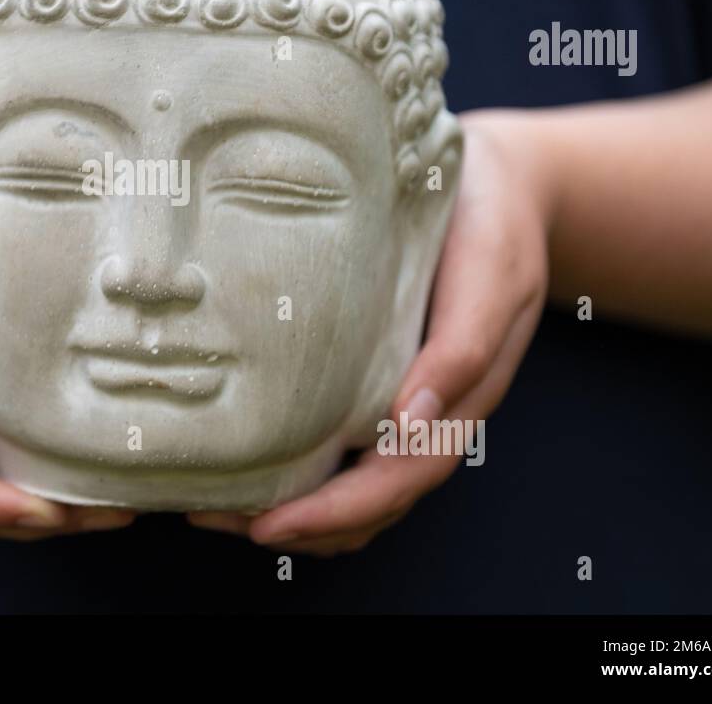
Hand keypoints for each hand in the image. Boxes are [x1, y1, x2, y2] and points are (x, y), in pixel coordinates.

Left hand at [187, 110, 552, 554]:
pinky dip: (301, 470)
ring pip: (353, 485)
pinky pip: (343, 443)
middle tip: (209, 520)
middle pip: (368, 502)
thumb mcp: (492, 276)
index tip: (265, 528)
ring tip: (212, 507)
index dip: (334, 513)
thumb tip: (408, 426)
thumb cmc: (493, 225)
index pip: (397, 481)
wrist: (502, 182)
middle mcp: (430, 413)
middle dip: (296, 525)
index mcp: (460, 399)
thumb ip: (463, 350)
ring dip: (292, 510)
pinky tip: (247, 460)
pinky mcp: (378, 375)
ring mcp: (404, 399)